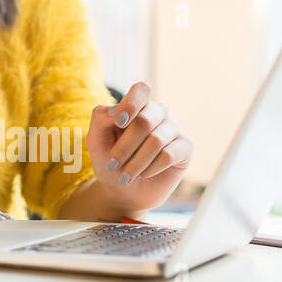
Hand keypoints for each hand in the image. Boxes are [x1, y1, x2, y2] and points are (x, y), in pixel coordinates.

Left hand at [87, 81, 192, 213]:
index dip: (131, 104)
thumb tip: (115, 110)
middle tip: (112, 164)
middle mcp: (157, 113)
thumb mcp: (96, 140)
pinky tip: (143, 174)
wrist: (123, 191)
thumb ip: (99, 118)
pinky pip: (168, 155)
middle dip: (124, 147)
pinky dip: (150, 168)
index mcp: (136, 106)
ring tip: (126, 175)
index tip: (119, 123)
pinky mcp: (185, 147)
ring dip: (135, 162)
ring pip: (155, 140)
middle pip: (144, 120)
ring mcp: (173, 129)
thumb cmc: (109, 161)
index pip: (141, 90)